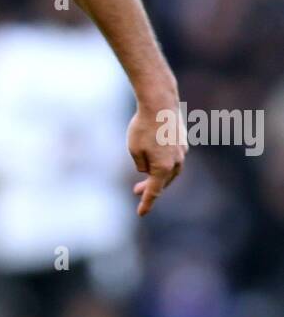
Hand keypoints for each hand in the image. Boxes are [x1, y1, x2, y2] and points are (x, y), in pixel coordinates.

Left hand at [128, 96, 185, 216]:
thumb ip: (141, 165)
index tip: (141, 213)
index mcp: (163, 168)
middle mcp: (176, 162)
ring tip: (146, 176)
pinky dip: (164, 163)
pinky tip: (156, 158)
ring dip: (158, 175)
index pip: (153, 192)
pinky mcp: (183, 141)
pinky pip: (173, 158)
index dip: (146, 204)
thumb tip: (148, 170)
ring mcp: (182, 151)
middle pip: (163, 182)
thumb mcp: (134, 150)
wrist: (160, 103)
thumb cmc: (143, 126)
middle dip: (150, 188)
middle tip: (135, 191)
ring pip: (171, 171)